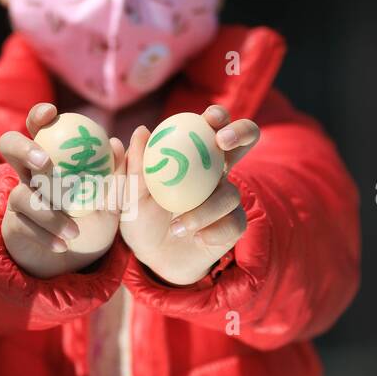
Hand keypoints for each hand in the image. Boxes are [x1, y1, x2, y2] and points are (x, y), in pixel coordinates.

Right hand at [0, 102, 124, 279]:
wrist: (79, 256)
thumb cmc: (96, 219)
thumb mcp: (112, 200)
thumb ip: (115, 175)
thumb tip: (115, 144)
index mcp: (52, 156)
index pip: (39, 126)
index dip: (39, 115)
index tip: (52, 113)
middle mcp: (29, 172)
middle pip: (9, 145)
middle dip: (22, 148)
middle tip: (45, 162)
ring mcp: (18, 197)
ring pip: (21, 195)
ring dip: (48, 213)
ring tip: (74, 231)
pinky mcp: (14, 223)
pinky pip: (24, 225)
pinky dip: (45, 235)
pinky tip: (63, 245)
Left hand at [120, 104, 260, 286]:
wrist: (154, 258)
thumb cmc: (141, 219)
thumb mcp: (131, 195)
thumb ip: (135, 166)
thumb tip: (142, 130)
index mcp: (193, 156)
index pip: (212, 126)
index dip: (218, 117)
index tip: (210, 119)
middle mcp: (216, 172)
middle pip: (246, 138)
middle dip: (241, 132)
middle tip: (223, 143)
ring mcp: (227, 197)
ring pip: (230, 192)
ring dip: (204, 209)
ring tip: (177, 226)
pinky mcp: (234, 224)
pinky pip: (234, 222)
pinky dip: (213, 231)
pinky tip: (196, 237)